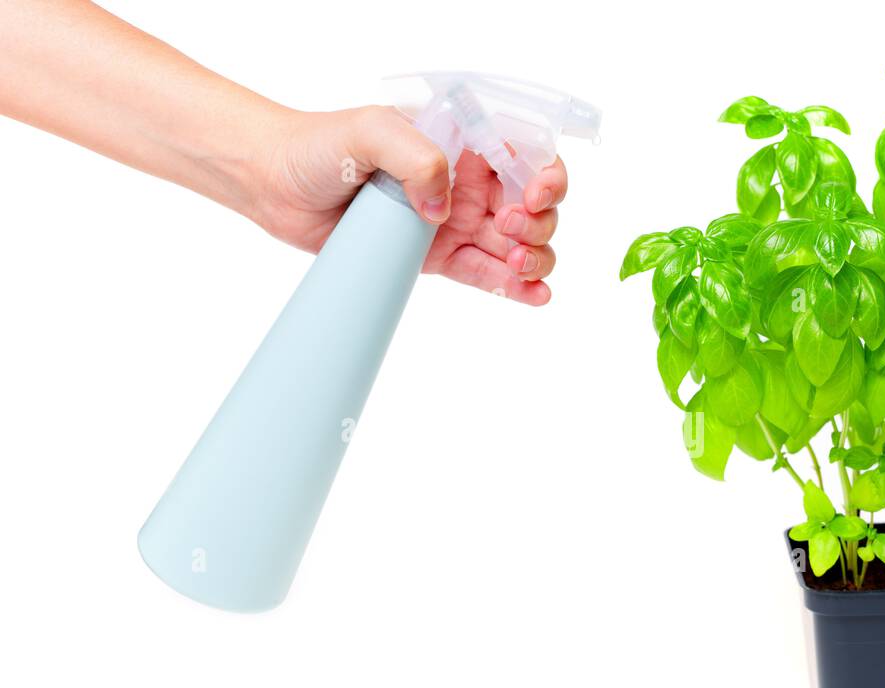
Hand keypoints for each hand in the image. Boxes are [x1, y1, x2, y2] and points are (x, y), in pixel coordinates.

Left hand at [253, 106, 565, 305]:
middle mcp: (467, 181)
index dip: (545, 177)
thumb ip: (416, 156)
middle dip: (538, 223)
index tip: (530, 196)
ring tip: (518, 267)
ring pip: (519, 244)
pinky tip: (535, 297)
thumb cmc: (319, 145)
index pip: (527, 153)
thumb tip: (444, 207)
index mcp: (462, 141)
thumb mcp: (370, 131)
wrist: (276, 185)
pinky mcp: (438, 256)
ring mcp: (456, 221)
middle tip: (507, 230)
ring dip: (534, 258)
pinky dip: (515, 288)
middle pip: (533, 205)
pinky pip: (487, 273)